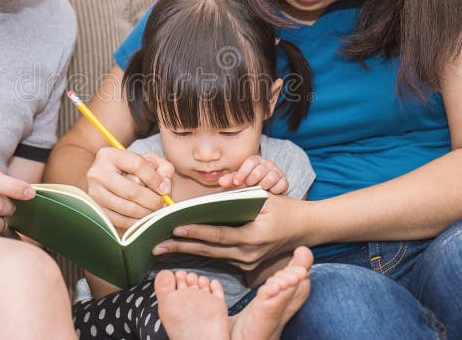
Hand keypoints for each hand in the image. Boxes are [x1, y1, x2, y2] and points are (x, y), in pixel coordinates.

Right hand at [86, 147, 173, 229]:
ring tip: (154, 210)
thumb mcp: (150, 161)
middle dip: (152, 200)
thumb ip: (163, 168)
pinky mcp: (97, 210)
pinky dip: (136, 221)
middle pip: (131, 191)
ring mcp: (95, 193)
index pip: (137, 165)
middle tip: (161, 203)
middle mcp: (98, 173)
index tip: (163, 188)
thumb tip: (164, 187)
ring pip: (127, 208)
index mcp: (110, 155)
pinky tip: (143, 217)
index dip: (154, 178)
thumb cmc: (134, 170)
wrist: (112, 179)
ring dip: (146, 212)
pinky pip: (120, 220)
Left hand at [152, 194, 304, 270]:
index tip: (175, 228)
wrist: (304, 227)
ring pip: (211, 256)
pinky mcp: (246, 264)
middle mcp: (249, 254)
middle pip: (209, 250)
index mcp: (254, 237)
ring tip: (163, 247)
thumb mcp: (265, 198)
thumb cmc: (285, 208)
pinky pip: (219, 257)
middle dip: (181, 247)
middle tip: (156, 244)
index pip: (219, 235)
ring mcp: (248, 262)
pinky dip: (201, 251)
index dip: (196, 232)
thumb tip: (211, 198)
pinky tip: (183, 247)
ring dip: (187, 251)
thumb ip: (239, 199)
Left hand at [218, 155, 287, 193]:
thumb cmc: (250, 182)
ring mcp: (276, 172)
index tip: (237, 182)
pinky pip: (281, 185)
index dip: (243, 172)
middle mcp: (267, 164)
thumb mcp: (240, 179)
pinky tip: (270, 193)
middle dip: (252, 180)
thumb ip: (231, 179)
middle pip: (259, 170)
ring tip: (259, 190)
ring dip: (263, 185)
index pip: (250, 162)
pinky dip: (275, 190)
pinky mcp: (284, 181)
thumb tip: (221, 181)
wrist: (268, 190)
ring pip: (271, 177)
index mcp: (255, 161)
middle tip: (248, 187)